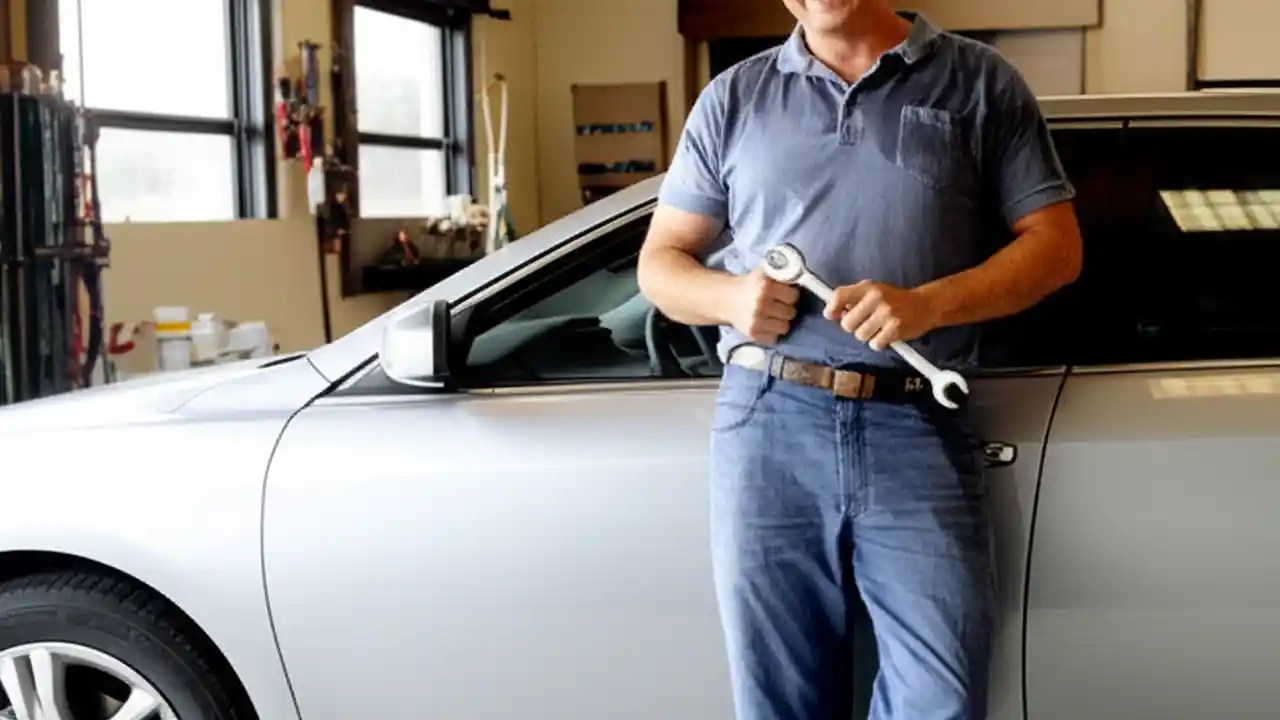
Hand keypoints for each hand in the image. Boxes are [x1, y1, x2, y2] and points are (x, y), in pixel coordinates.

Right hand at [728, 267, 799, 344]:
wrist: (726, 299)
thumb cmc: (750, 285)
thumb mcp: (763, 274)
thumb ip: (781, 275)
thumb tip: (802, 278)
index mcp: (765, 287)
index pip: (793, 296)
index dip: (790, 296)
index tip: (785, 296)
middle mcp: (761, 304)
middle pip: (791, 313)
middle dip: (786, 309)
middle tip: (779, 306)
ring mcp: (757, 321)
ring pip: (784, 327)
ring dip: (781, 322)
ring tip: (774, 317)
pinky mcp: (753, 334)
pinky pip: (773, 338)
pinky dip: (772, 333)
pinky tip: (766, 325)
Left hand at [823, 281, 937, 351]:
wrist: (925, 305)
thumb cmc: (894, 300)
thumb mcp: (874, 291)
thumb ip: (852, 298)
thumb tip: (830, 313)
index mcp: (868, 287)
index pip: (840, 295)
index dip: (832, 308)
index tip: (831, 315)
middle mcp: (876, 298)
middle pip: (847, 323)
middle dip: (853, 327)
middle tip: (865, 322)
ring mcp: (886, 314)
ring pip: (860, 336)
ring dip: (867, 336)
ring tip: (878, 327)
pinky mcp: (895, 329)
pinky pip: (875, 344)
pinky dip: (879, 343)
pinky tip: (887, 334)